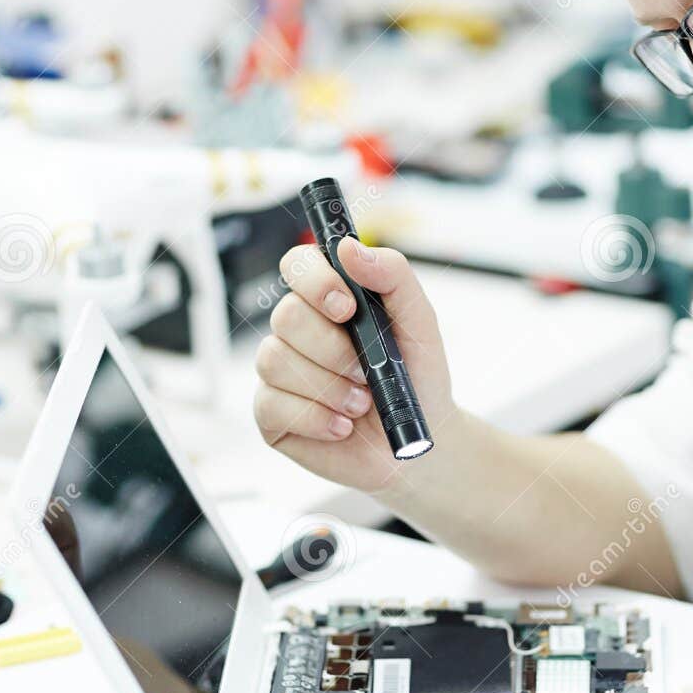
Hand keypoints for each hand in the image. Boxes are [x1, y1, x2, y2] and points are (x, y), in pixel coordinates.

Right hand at [254, 238, 454, 493]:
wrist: (421, 444)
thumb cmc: (418, 379)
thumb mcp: (420, 322)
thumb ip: (393, 276)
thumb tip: (349, 248)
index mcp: (329, 300)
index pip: (298, 265)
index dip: (315, 281)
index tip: (347, 308)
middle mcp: (298, 331)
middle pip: (286, 316)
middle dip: (333, 349)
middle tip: (366, 373)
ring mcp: (280, 373)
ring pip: (276, 360)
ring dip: (329, 387)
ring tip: (361, 405)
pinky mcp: (271, 414)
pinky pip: (272, 404)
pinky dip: (316, 418)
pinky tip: (342, 427)